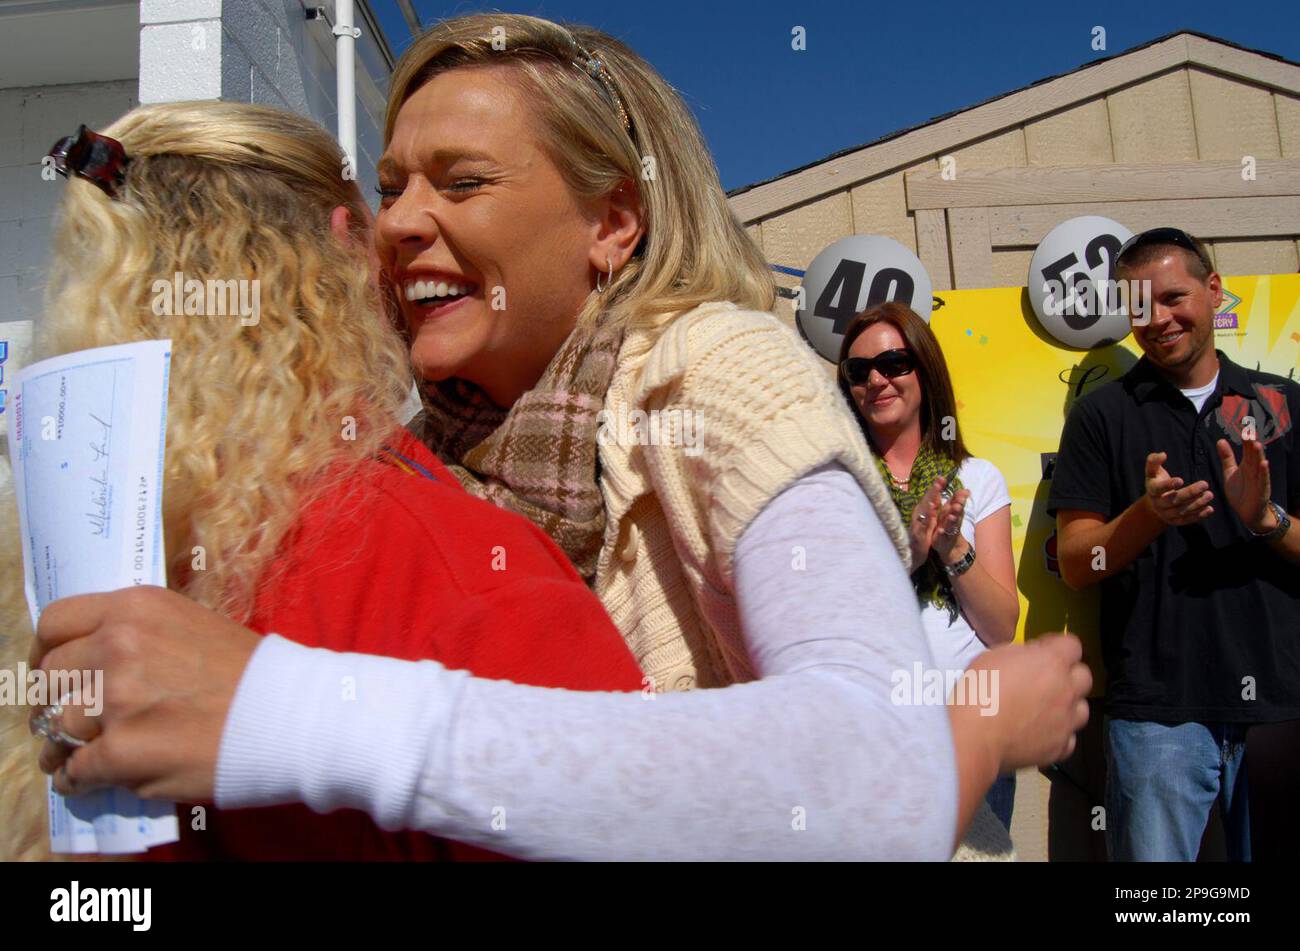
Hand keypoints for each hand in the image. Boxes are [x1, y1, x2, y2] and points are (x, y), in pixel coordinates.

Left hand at [29, 586, 260, 801]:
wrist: (291, 713)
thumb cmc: (250, 671)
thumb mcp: (190, 624)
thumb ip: (138, 635)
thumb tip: (93, 666)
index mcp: (136, 608)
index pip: (56, 623)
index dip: (45, 651)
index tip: (53, 670)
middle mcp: (118, 645)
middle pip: (50, 676)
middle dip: (58, 699)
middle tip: (76, 717)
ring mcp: (116, 699)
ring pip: (58, 725)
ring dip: (66, 743)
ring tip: (84, 754)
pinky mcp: (121, 751)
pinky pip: (76, 769)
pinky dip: (77, 778)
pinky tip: (91, 779)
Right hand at [907, 477, 946, 571]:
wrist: (912, 551)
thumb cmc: (920, 532)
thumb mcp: (927, 518)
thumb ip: (931, 505)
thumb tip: (936, 492)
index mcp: (922, 510)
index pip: (930, 496)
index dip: (935, 487)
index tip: (942, 477)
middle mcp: (918, 515)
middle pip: (926, 501)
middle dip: (932, 492)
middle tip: (939, 481)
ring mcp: (917, 525)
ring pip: (923, 514)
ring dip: (929, 505)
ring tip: (935, 498)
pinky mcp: (918, 535)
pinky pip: (923, 527)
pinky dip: (926, 521)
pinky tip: (931, 517)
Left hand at [931, 487, 971, 563]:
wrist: (950, 546)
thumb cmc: (951, 525)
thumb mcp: (954, 513)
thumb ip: (958, 501)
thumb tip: (966, 489)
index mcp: (954, 513)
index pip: (958, 503)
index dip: (960, 497)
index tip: (965, 491)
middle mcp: (953, 521)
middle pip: (956, 514)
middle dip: (958, 508)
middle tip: (959, 503)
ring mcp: (948, 531)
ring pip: (950, 524)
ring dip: (951, 520)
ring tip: (951, 516)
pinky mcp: (942, 539)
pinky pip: (941, 536)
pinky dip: (941, 533)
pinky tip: (940, 530)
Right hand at [962, 634, 1091, 771]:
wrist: (975, 734)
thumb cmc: (979, 690)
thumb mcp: (994, 655)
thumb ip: (1021, 653)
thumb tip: (1030, 658)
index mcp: (1052, 662)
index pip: (1072, 645)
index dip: (1056, 645)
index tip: (1040, 650)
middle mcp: (1067, 690)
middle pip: (1084, 676)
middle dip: (1068, 674)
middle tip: (1045, 679)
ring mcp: (1067, 721)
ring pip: (1082, 709)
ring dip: (1068, 705)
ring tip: (1047, 709)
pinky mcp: (1060, 747)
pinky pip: (1069, 738)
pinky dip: (1059, 734)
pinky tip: (1042, 733)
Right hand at [1143, 451, 1212, 525]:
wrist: (1154, 503)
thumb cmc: (1157, 481)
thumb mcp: (1152, 471)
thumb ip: (1154, 461)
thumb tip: (1163, 454)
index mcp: (1151, 490)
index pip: (1158, 489)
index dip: (1168, 485)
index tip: (1181, 480)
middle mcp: (1158, 503)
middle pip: (1174, 500)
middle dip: (1190, 492)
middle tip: (1204, 484)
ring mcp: (1166, 514)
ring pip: (1182, 511)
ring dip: (1197, 504)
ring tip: (1209, 495)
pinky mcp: (1174, 521)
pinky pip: (1187, 520)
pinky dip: (1198, 515)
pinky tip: (1209, 509)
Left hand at [1216, 437, 1272, 531]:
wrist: (1247, 512)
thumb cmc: (1240, 491)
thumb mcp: (1230, 472)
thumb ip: (1227, 458)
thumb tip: (1220, 440)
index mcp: (1247, 464)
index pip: (1247, 448)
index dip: (1245, 437)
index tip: (1242, 424)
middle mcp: (1255, 470)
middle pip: (1253, 454)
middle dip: (1251, 443)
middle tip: (1249, 430)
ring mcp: (1260, 479)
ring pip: (1259, 465)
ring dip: (1258, 455)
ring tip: (1256, 443)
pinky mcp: (1262, 490)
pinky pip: (1263, 480)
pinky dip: (1264, 472)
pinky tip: (1264, 464)